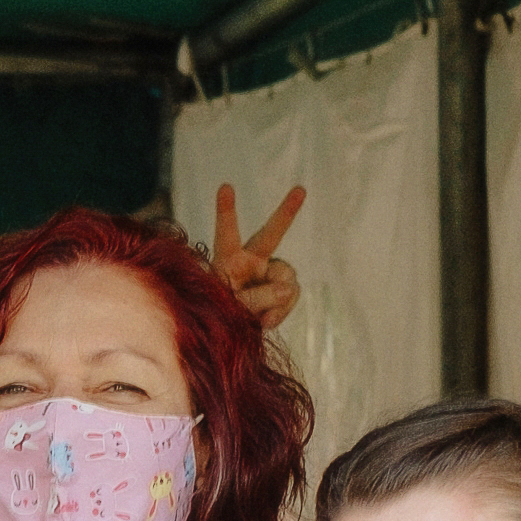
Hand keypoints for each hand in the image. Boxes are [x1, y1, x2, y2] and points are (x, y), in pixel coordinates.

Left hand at [209, 183, 305, 332]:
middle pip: (270, 235)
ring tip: (259, 317)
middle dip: (286, 212)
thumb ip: (254, 298)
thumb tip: (286, 289)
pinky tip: (267, 321)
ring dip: (275, 300)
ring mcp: (269, 273)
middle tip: (300, 190)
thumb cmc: (221, 317)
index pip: (227, 234)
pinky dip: (281, 311)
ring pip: (286, 277)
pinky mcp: (283, 287)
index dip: (226, 211)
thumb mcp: (230, 308)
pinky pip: (291, 295)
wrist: (233, 333)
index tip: (225, 187)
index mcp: (228, 259)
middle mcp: (250, 260)